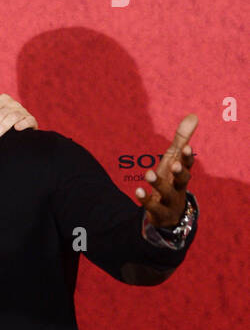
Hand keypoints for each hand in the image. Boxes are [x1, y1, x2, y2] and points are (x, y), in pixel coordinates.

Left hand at [0, 92, 36, 143]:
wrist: (18, 130)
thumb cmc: (0, 120)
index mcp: (3, 99)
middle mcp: (14, 103)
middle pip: (0, 114)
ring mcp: (23, 111)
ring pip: (12, 117)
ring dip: (2, 127)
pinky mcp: (31, 120)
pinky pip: (28, 120)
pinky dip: (23, 123)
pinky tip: (17, 129)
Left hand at [135, 114, 196, 228]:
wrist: (169, 214)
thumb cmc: (171, 180)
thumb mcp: (174, 159)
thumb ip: (181, 140)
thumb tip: (193, 115)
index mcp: (182, 173)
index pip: (188, 165)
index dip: (187, 157)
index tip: (186, 148)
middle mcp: (179, 187)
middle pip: (183, 180)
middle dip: (179, 172)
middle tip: (174, 164)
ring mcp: (170, 202)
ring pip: (167, 193)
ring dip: (158, 184)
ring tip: (148, 173)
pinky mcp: (160, 213)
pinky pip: (153, 207)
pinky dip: (145, 199)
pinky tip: (137, 190)